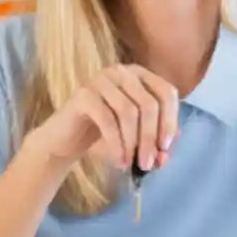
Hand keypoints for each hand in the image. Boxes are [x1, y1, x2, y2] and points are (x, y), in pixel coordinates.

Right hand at [25, 64, 178, 171]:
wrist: (65, 139)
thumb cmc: (104, 135)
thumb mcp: (135, 137)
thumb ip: (154, 142)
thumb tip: (165, 154)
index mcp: (139, 75)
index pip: (166, 93)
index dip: (170, 122)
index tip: (166, 149)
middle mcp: (121, 71)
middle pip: (149, 103)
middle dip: (151, 138)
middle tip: (148, 164)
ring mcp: (101, 79)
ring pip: (129, 112)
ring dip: (134, 143)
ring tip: (133, 165)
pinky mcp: (84, 93)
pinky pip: (108, 120)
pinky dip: (117, 144)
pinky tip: (119, 161)